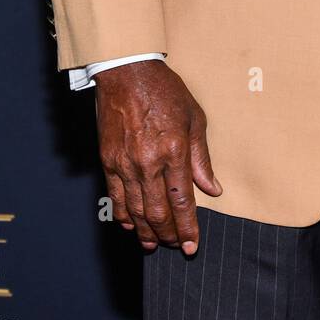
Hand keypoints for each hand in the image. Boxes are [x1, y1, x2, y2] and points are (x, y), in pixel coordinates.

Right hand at [94, 59, 222, 253]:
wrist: (127, 72)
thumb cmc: (165, 91)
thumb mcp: (194, 118)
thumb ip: (201, 158)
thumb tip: (212, 189)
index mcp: (174, 151)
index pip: (183, 201)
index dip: (187, 227)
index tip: (191, 245)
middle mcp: (148, 162)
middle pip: (158, 212)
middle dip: (168, 235)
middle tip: (175, 246)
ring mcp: (125, 164)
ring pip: (135, 211)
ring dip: (146, 232)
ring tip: (154, 245)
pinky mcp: (108, 161)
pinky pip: (115, 198)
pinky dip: (123, 216)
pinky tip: (131, 226)